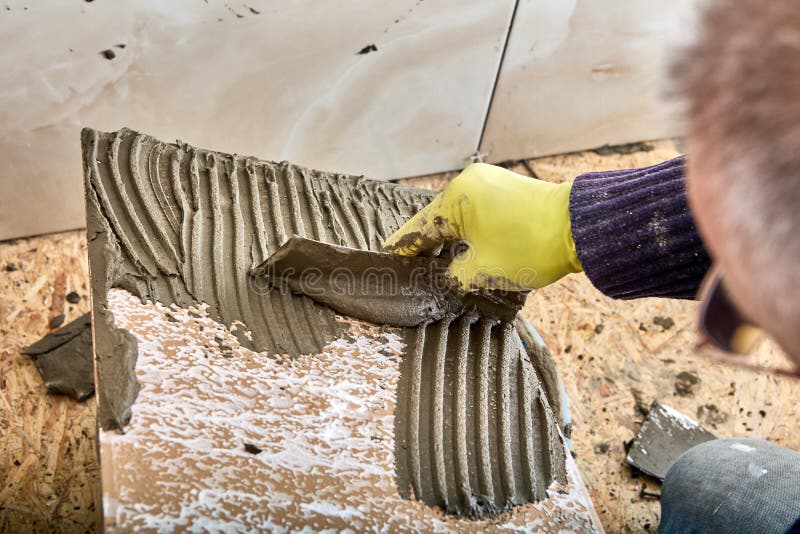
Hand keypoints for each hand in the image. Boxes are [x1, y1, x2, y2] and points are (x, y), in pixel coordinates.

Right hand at [383, 163, 581, 290]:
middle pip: (434, 223)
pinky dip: (468, 234)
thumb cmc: (532, 245)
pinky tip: (467, 256)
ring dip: (449, 244)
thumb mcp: (481, 270)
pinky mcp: (505, 191)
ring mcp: (489, 184)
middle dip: (426, 251)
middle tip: (416, 279)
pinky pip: (475, 214)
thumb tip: (438, 280)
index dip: (401, 254)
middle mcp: (468, 183)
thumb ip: (450, 276)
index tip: (385, 269)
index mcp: (455, 198)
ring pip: (456, 219)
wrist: (582, 228)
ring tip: (442, 273)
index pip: (415, 231)